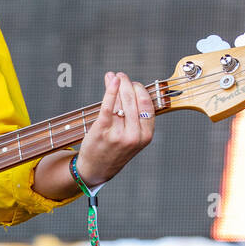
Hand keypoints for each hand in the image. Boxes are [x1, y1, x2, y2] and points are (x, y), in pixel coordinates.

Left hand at [75, 71, 154, 185]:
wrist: (97, 169)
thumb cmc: (115, 150)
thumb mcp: (132, 137)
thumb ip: (133, 115)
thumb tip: (131, 88)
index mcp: (146, 136)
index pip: (147, 106)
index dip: (140, 91)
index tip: (133, 84)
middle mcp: (134, 135)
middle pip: (134, 101)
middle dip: (128, 84)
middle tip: (122, 76)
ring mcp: (118, 134)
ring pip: (120, 102)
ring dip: (118, 85)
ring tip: (114, 76)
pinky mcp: (102, 130)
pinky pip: (108, 106)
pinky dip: (110, 90)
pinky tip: (111, 80)